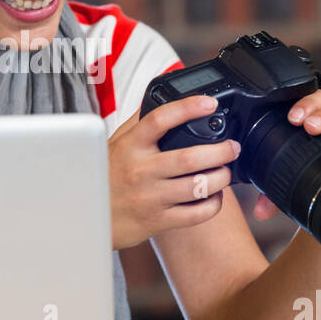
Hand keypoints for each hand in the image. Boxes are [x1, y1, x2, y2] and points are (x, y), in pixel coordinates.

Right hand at [108, 95, 240, 250]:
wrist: (88, 215)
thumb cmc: (106, 176)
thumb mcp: (115, 144)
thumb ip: (138, 123)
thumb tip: (163, 99)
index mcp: (130, 146)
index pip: (159, 120)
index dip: (187, 108)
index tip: (209, 103)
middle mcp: (140, 170)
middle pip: (188, 158)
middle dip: (220, 151)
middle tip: (232, 147)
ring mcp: (150, 197)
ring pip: (196, 187)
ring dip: (220, 178)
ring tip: (225, 171)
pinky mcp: (158, 221)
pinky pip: (195, 214)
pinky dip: (213, 204)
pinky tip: (214, 195)